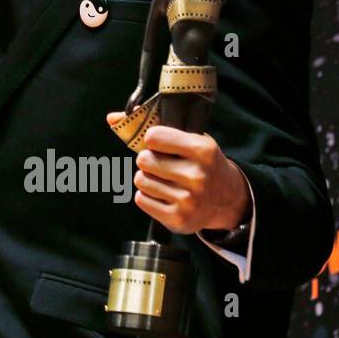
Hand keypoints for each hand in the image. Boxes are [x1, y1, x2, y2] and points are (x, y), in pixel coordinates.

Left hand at [106, 114, 251, 234]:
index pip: (154, 137)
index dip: (151, 139)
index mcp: (203, 150)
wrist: (227, 199)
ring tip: (165, 179)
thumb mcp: (190, 139)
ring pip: (140, 180)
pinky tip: (165, 194)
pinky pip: (140, 199)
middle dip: (148, 160)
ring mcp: (188, 201)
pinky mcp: (178, 220)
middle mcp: (197, 176)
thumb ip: (153, 125)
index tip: (157, 142)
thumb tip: (111, 118)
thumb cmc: (201, 163)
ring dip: (147, 178)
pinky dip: (147, 196)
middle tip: (163, 164)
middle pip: (143, 160)